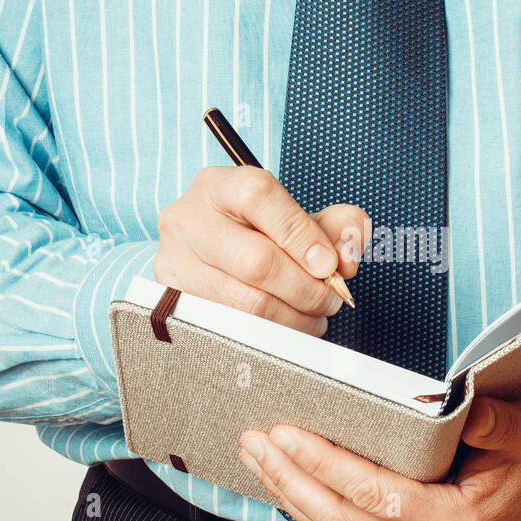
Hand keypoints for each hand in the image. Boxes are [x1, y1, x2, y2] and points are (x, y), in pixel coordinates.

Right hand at [154, 165, 369, 335]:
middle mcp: (187, 220)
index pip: (258, 196)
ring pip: (246, 303)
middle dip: (306, 288)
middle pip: (255, 260)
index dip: (301, 233)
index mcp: (218, 186)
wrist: (201, 256)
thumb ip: (334, 226)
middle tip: (331, 299)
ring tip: (315, 317)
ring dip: (295, 318)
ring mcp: (174, 263)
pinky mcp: (173, 303)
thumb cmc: (254, 234)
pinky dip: (273, 334)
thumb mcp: (294, 219)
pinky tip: (289, 329)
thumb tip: (347, 256)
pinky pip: (233, 328)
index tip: (329, 264)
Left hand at [238, 396, 520, 520]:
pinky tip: (287, 480)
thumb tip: (442, 400)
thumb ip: (487, 419)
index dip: (324, 463)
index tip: (286, 432)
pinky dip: (311, 508)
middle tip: (254, 440)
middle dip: (290, 479)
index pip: (372, 494)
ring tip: (256, 456)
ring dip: (291, 494)